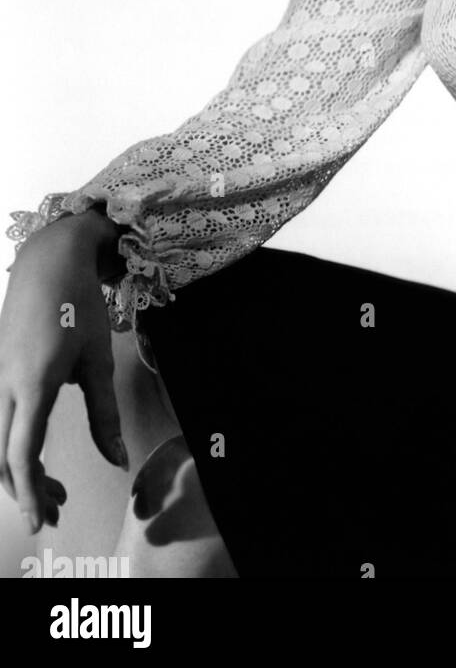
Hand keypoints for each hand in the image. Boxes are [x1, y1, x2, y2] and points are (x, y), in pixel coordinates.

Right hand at [0, 213, 127, 534]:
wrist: (49, 260)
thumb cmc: (80, 306)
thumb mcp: (99, 360)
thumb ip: (104, 414)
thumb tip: (117, 460)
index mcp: (32, 384)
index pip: (23, 454)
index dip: (31, 493)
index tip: (43, 522)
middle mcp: (4, 385)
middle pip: (2, 456)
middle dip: (27, 489)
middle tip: (60, 509)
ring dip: (21, 470)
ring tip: (57, 487)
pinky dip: (15, 445)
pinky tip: (39, 451)